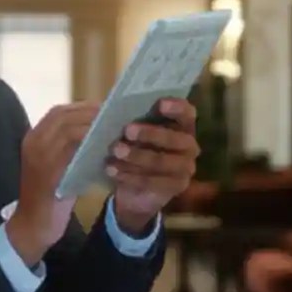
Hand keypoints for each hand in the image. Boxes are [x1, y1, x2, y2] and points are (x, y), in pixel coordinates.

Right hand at [6, 101, 99, 265]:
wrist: (33, 227)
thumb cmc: (50, 197)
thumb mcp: (58, 166)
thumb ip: (71, 147)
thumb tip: (99, 128)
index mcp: (33, 138)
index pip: (59, 112)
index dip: (83, 107)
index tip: (106, 108)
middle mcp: (32, 143)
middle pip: (63, 116)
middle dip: (90, 112)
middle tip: (115, 115)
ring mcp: (38, 157)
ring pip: (67, 129)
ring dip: (92, 126)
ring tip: (114, 129)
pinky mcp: (48, 172)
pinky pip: (71, 150)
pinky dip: (89, 145)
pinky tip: (106, 147)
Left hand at [106, 98, 199, 232]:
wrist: (136, 188)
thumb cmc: (136, 148)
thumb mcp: (131, 133)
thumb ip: (125, 119)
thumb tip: (101, 107)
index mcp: (182, 125)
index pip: (187, 113)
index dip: (177, 107)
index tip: (160, 103)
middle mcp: (189, 146)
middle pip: (175, 139)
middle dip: (150, 134)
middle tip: (127, 130)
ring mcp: (185, 169)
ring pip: (161, 162)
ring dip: (136, 156)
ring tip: (115, 151)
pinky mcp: (174, 188)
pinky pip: (151, 181)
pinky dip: (129, 175)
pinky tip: (111, 169)